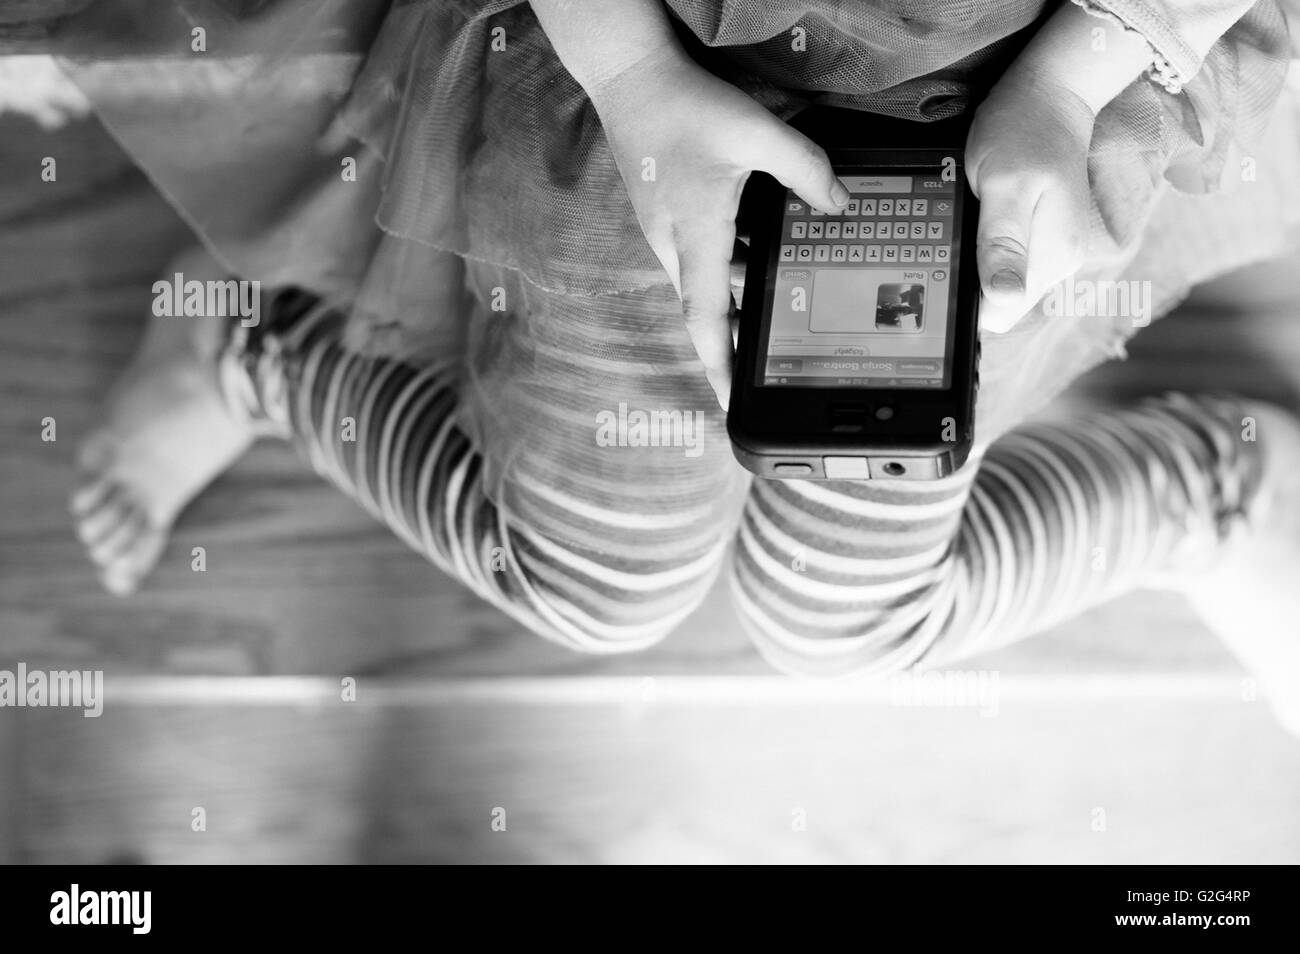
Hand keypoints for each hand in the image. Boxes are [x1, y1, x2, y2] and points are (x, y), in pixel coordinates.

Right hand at [590, 48, 847, 407]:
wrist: (630, 79)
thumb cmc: (684, 106)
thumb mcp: (756, 132)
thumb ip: (805, 169)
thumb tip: (837, 206)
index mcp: (695, 237)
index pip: (707, 320)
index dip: (721, 366)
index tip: (731, 402)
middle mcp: (676, 246)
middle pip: (711, 309)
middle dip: (742, 334)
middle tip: (780, 349)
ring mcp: (667, 233)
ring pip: (709, 281)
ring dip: (741, 291)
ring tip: (782, 293)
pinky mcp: (667, 218)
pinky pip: (702, 256)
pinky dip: (731, 262)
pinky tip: (759, 243)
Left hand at [965, 66, 1093, 333]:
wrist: (1051, 95)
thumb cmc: (1022, 133)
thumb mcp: (1003, 185)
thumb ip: (1002, 243)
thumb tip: (1004, 298)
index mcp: (1051, 258)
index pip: (998, 315)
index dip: (963, 304)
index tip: (936, 276)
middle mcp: (1057, 263)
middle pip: (998, 303)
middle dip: (964, 282)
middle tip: (941, 240)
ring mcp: (1050, 250)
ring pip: (998, 283)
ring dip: (972, 263)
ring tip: (960, 223)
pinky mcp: (1039, 237)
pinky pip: (1004, 261)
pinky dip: (982, 247)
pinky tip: (973, 221)